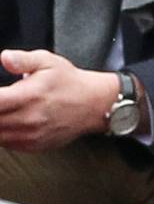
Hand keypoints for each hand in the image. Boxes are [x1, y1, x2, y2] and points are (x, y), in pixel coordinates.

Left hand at [0, 50, 118, 150]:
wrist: (93, 105)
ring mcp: (31, 136)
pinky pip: (7, 144)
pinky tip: (7, 121)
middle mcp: (29, 120)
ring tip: (4, 110)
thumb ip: (22, 60)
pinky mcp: (34, 146)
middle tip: (1, 102)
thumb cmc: (69, 82)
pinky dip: (2, 134)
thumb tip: (5, 58)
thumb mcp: (47, 61)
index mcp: (29, 97)